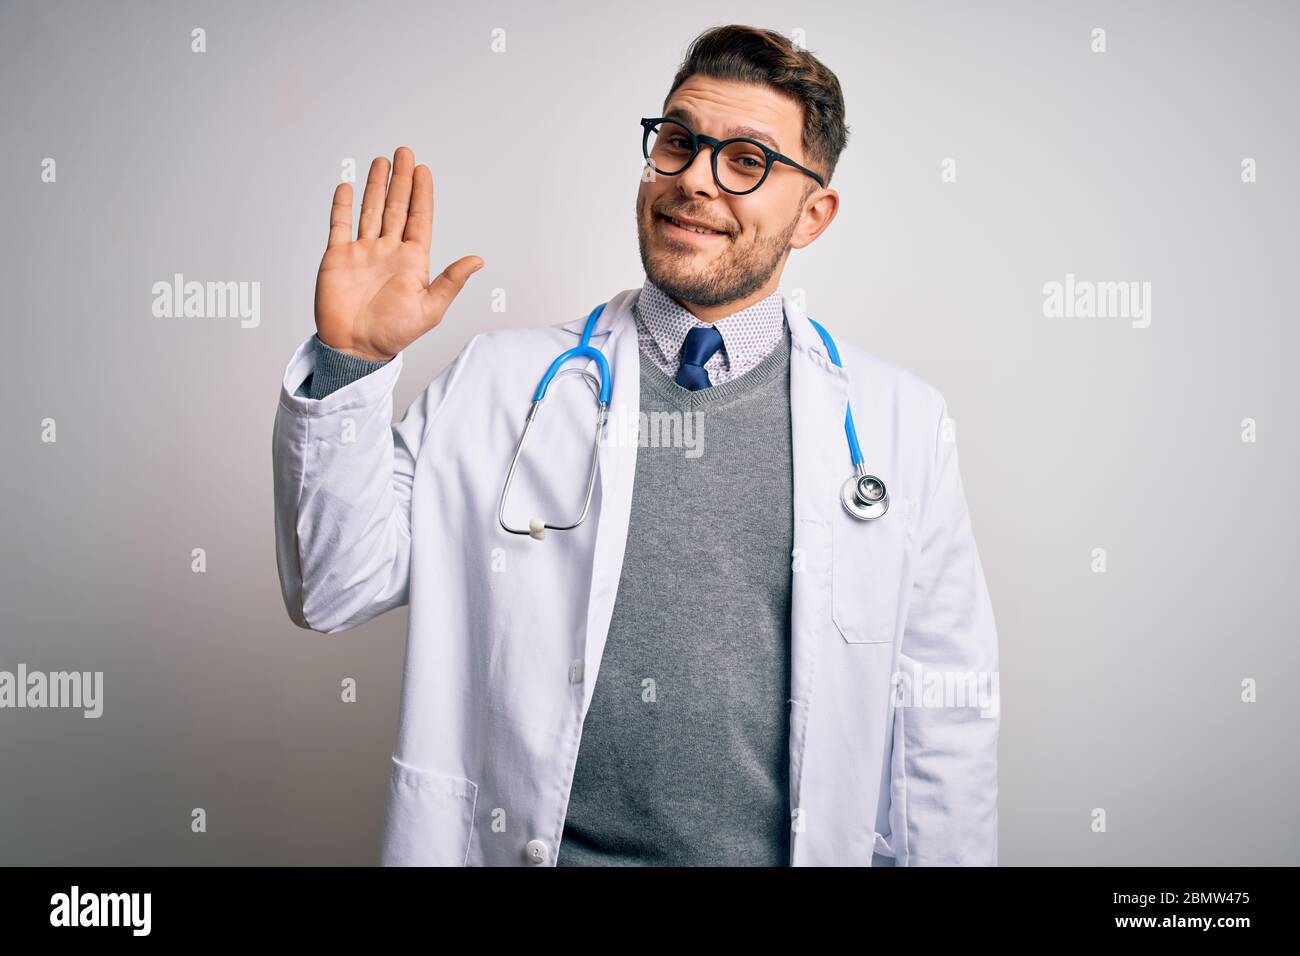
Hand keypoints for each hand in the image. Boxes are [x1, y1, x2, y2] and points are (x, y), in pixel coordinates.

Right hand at [313, 146, 482, 360]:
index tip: (424, 170)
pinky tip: (347, 187)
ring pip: (370, 210)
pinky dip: (342, 206)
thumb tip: (478, 260)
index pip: (419, 219)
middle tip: (405, 152)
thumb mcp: (430, 309)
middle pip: (396, 207)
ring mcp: (362, 252)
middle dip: (401, 180)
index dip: (422, 194)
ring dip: (376, 186)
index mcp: (412, 261)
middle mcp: (388, 251)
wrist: (356, 349)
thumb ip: (451, 281)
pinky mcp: (338, 257)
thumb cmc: (393, 334)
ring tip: (382, 162)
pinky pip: (340, 225)